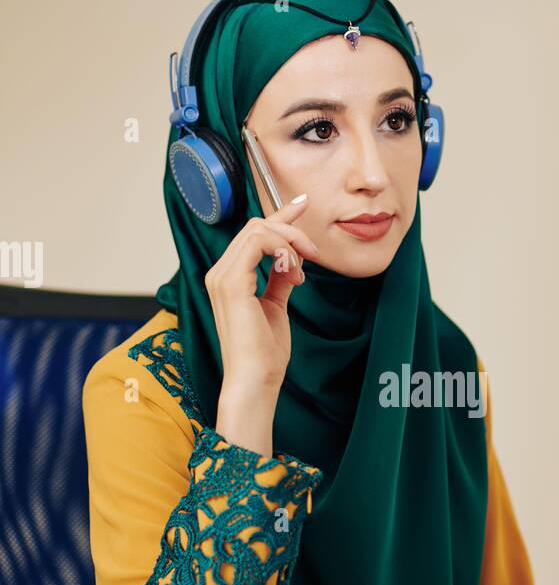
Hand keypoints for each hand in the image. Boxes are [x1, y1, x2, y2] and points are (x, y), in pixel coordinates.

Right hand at [207, 198, 318, 455]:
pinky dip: (283, 251)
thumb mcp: (276, 306)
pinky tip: (293, 273)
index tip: (303, 205)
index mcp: (228, 277)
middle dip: (291, 231)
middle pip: (256, 226)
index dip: (280, 216)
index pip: (253, 234)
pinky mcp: (231, 282)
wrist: (256, 380)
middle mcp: (219, 273)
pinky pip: (259, 243)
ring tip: (302, 270)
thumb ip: (279, 279)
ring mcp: (222, 276)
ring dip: (289, 242)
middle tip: (313, 253)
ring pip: (258, 230)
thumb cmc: (264, 353)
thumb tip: (290, 261)